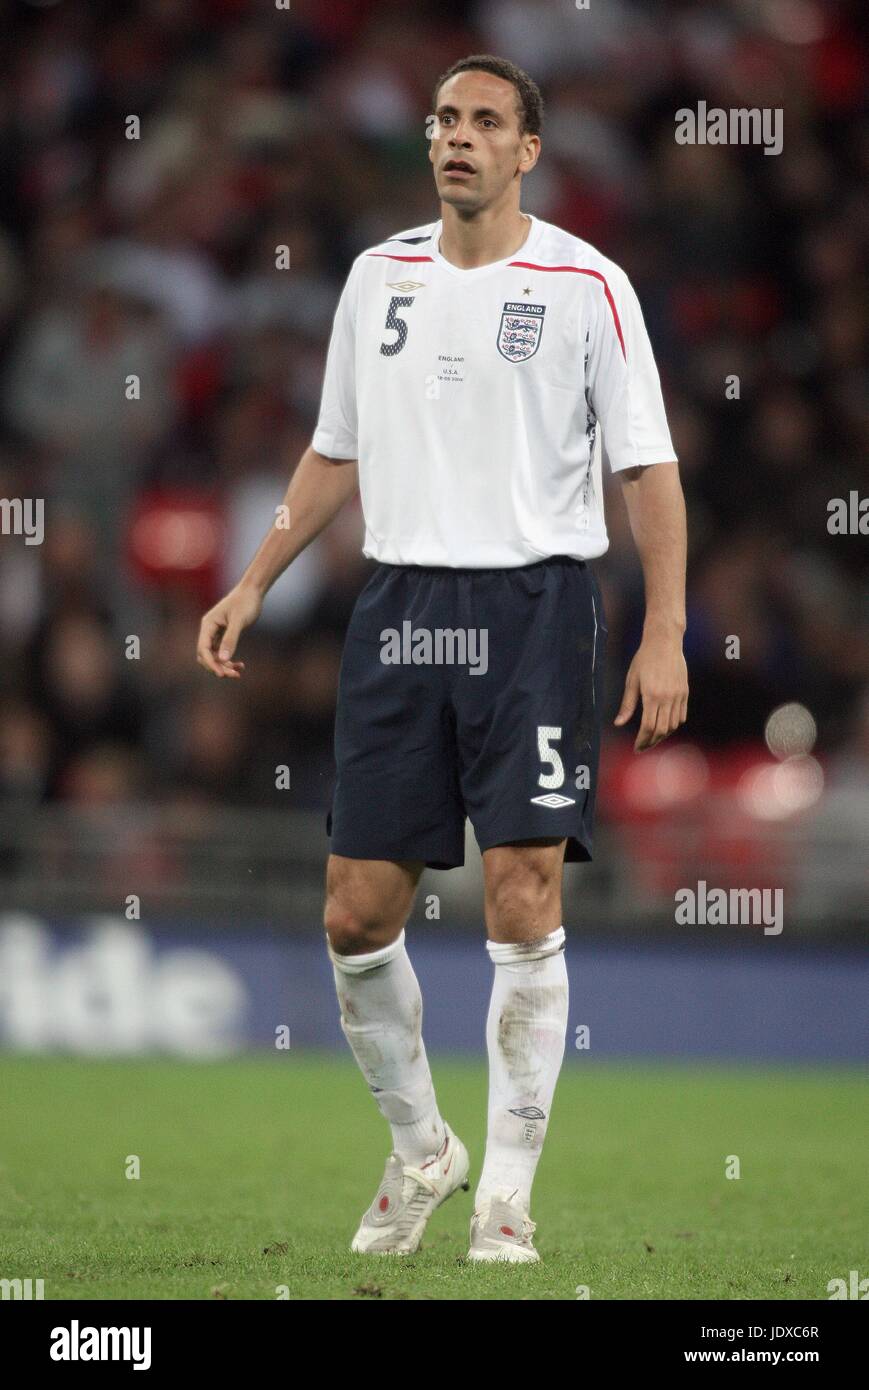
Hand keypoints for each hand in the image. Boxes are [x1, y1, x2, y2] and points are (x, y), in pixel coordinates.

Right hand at [196, 583, 262, 677]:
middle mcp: (209, 630)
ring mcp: (215, 633)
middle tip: (234, 675)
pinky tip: (241, 665)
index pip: (203, 649)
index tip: (222, 674)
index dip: (210, 663)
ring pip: (214, 656)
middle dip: (217, 667)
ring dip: (224, 665)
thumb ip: (230, 639)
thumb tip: (223, 659)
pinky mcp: (224, 635)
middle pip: (206, 655)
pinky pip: (222, 652)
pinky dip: (229, 660)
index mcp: (208, 624)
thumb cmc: (245, 602)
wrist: (253, 591)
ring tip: (239, 672)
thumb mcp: (239, 621)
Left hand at [614, 634, 687, 751]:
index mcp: (651, 696)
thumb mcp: (631, 680)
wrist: (664, 642)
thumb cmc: (644, 659)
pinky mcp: (685, 692)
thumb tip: (618, 723)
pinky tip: (665, 726)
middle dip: (651, 742)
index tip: (636, 747)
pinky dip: (674, 724)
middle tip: (643, 746)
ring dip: (663, 735)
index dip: (642, 741)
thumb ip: (627, 704)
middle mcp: (667, 698)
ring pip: (673, 725)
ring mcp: (678, 695)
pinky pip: (682, 715)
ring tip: (652, 738)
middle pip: (661, 730)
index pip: (648, 727)